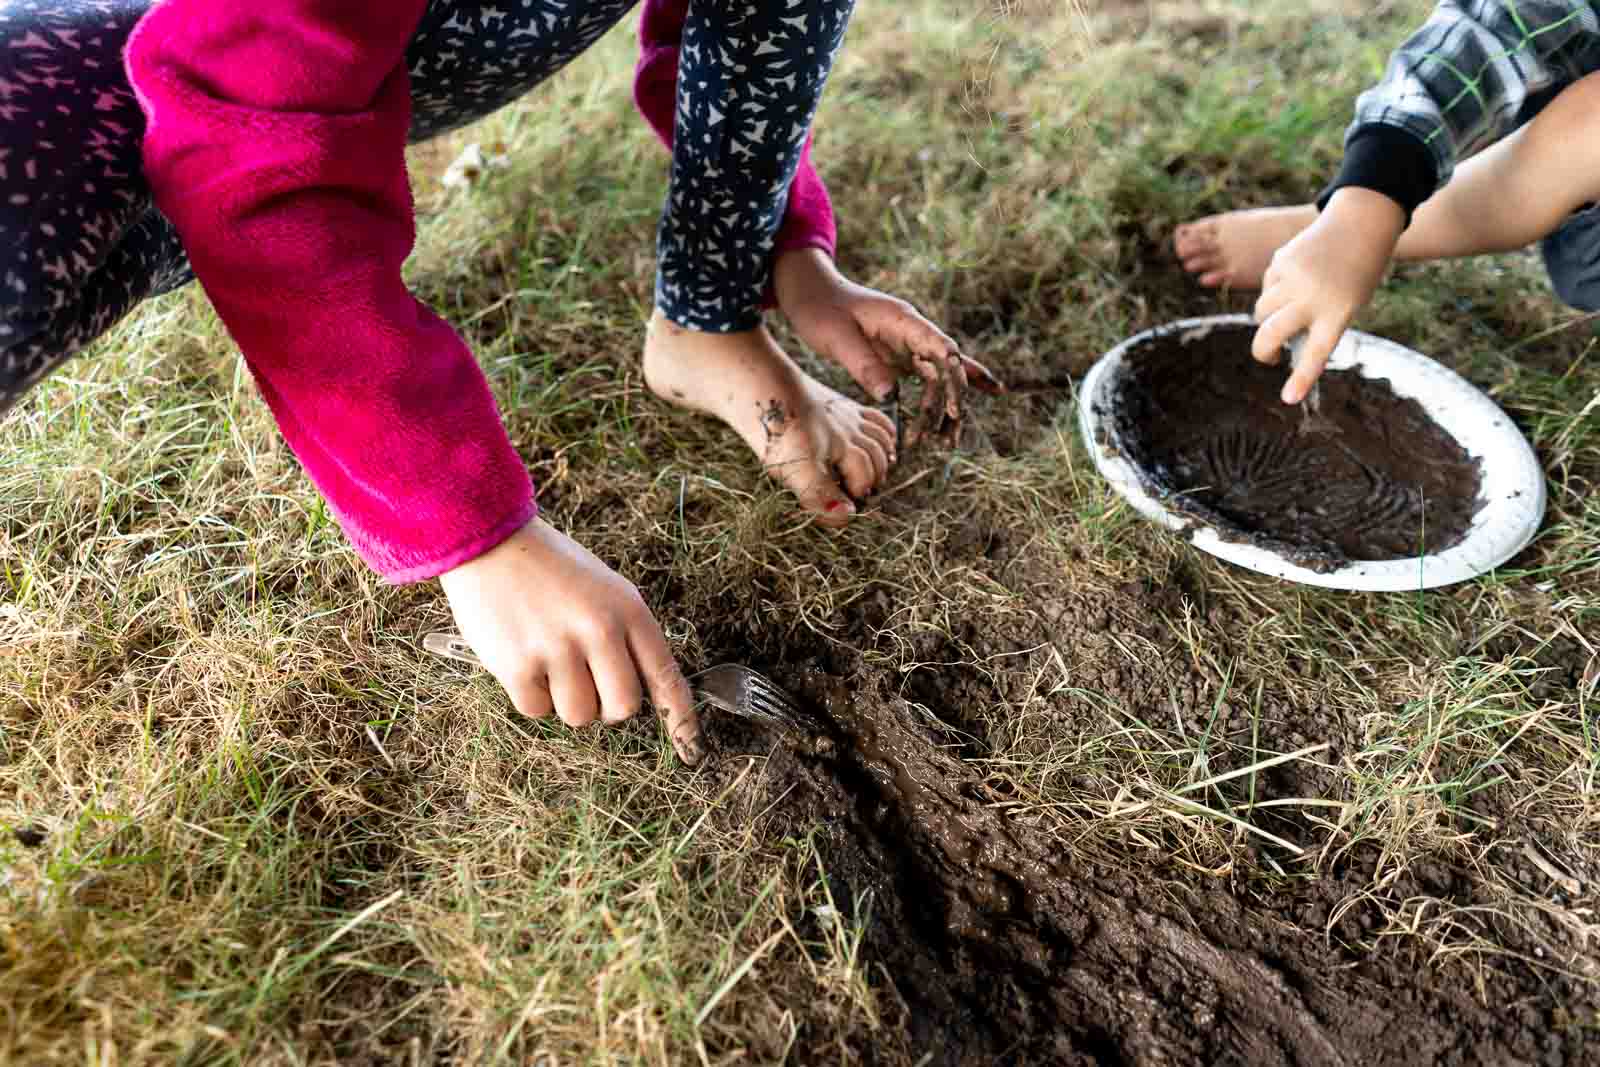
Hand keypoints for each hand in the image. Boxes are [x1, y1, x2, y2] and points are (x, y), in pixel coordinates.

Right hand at [437, 517, 702, 764]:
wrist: (491, 542)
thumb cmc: (553, 568)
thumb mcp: (606, 589)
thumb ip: (627, 635)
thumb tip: (640, 692)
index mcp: (628, 610)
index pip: (665, 675)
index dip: (680, 717)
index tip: (691, 748)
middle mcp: (598, 631)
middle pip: (623, 707)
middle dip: (609, 707)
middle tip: (589, 683)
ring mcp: (557, 650)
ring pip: (579, 715)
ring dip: (566, 701)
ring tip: (551, 663)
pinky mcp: (517, 667)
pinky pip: (538, 711)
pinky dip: (532, 696)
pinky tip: (524, 660)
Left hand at [772, 247, 1004, 445]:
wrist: (811, 294)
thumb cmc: (822, 309)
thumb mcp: (838, 338)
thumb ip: (865, 365)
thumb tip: (890, 396)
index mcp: (904, 320)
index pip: (942, 348)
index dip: (954, 378)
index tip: (953, 409)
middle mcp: (913, 333)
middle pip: (946, 368)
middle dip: (952, 402)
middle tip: (949, 439)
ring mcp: (908, 346)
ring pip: (938, 379)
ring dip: (943, 409)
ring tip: (947, 442)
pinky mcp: (898, 359)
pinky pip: (926, 381)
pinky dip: (939, 400)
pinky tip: (955, 416)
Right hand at [1251, 187, 1404, 403]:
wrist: (1361, 224)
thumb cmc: (1356, 275)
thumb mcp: (1346, 304)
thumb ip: (1315, 324)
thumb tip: (1273, 339)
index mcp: (1339, 312)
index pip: (1317, 352)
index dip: (1301, 378)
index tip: (1289, 399)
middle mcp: (1314, 296)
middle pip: (1270, 333)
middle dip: (1262, 352)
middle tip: (1269, 358)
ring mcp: (1294, 277)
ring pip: (1262, 311)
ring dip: (1267, 318)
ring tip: (1286, 312)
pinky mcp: (1281, 260)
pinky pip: (1266, 286)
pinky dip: (1274, 289)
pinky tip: (1296, 277)